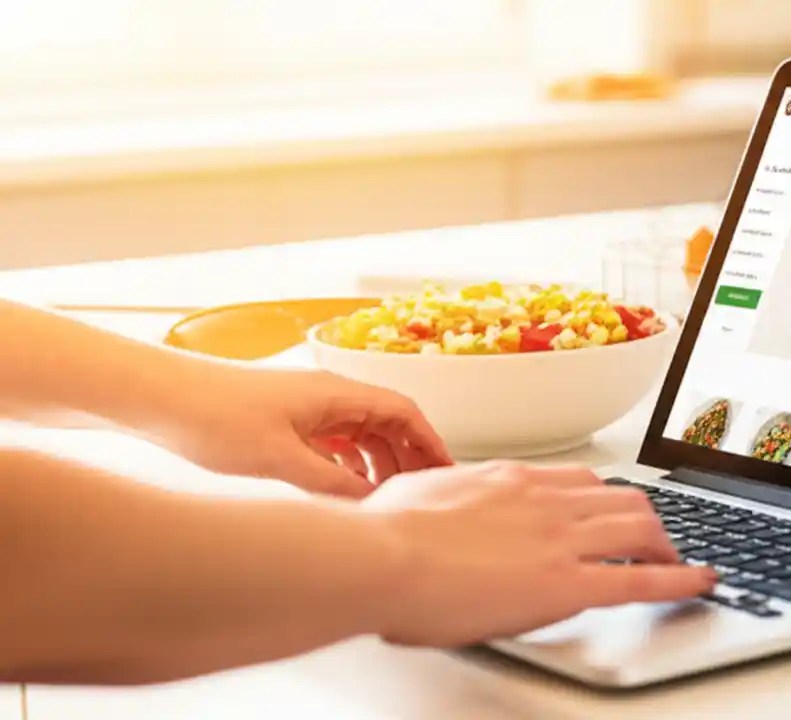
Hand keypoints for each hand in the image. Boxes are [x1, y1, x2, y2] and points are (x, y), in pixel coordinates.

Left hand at [159, 365, 450, 497]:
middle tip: (420, 496)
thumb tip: (373, 504)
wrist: (158, 399)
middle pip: (387, 424)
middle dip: (407, 459)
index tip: (447, 472)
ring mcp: (306, 408)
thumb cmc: (214, 418)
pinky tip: (342, 491)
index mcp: (336, 393)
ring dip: (376, 465)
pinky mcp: (285, 422)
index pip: (403, 413)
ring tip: (383, 501)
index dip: (430, 443)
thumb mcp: (281, 460)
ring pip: (360, 435)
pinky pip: (333, 443)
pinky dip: (346, 466)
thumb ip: (333, 484)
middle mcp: (327, 395)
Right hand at [361, 462, 717, 647]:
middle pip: (619, 497)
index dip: (603, 498)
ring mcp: (560, 538)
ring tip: (677, 563)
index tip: (611, 510)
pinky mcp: (567, 582)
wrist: (379, 556)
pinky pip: (640, 579)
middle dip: (645, 519)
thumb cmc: (382, 534)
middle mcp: (545, 499)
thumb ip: (442, 500)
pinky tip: (699, 583)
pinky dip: (678, 580)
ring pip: (639, 526)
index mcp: (510, 480)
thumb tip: (433, 504)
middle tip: (653, 542)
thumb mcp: (418, 496)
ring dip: (664, 544)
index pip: (578, 480)